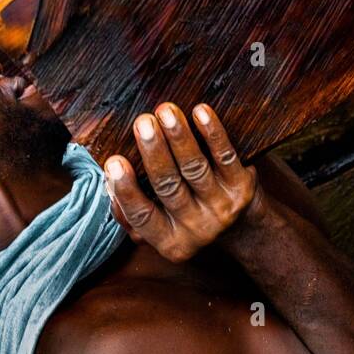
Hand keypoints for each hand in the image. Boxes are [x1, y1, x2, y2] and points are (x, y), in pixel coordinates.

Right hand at [104, 102, 258, 261]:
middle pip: (169, 186)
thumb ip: (130, 213)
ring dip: (179, 137)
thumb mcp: (160, 229)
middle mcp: (197, 228)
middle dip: (154, 152)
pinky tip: (200, 112)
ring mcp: (222, 207)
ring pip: (195, 167)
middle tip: (142, 122)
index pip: (142, 216)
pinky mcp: (242, 187)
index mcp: (170, 242)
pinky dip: (212, 133)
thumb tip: (109, 184)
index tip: (114, 161)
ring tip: (165, 111)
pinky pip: (225, 156)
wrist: (245, 229)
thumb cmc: (188, 218)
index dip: (126, 190)